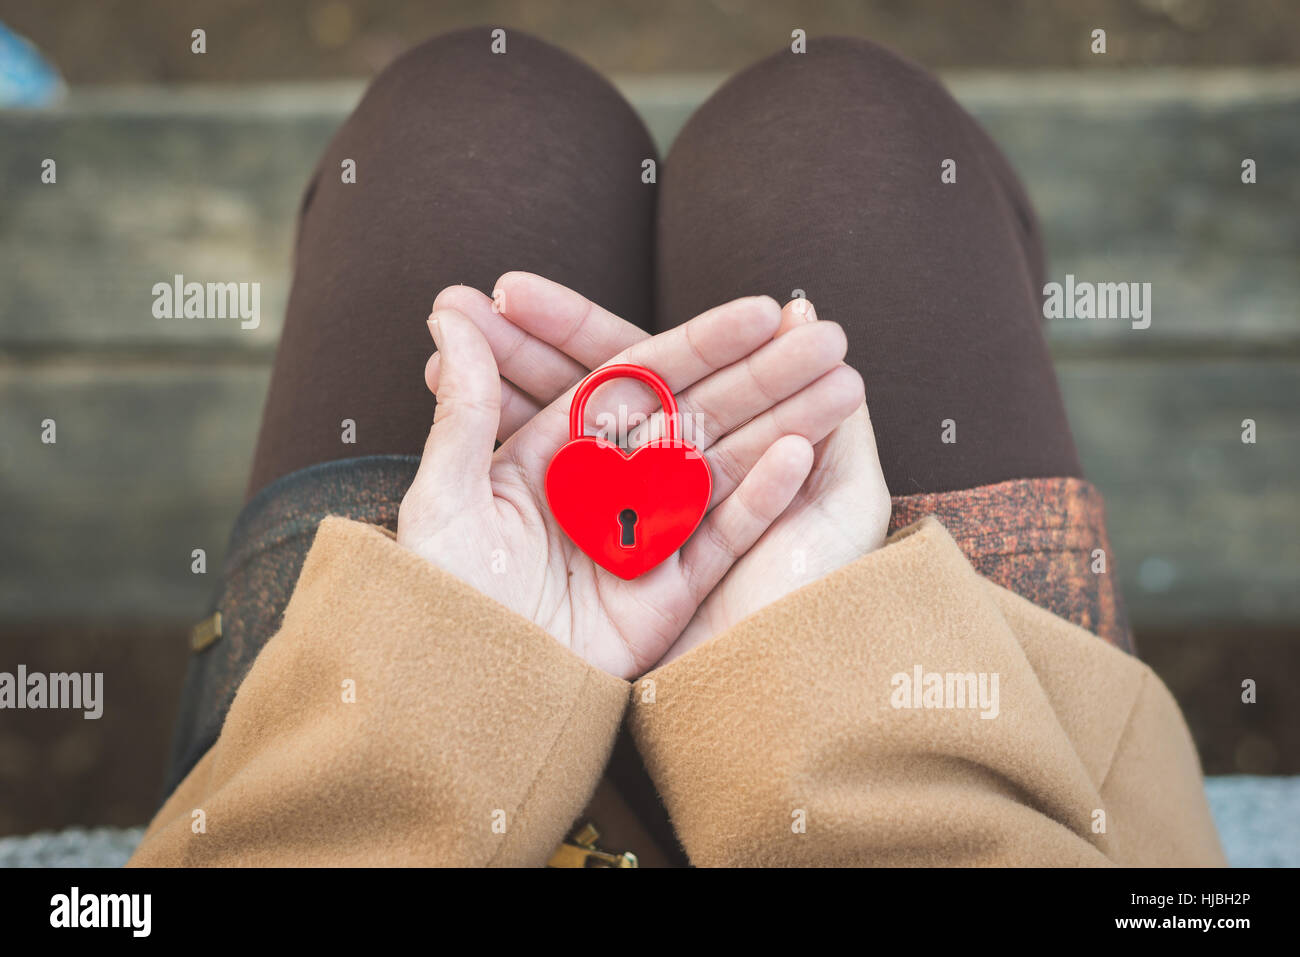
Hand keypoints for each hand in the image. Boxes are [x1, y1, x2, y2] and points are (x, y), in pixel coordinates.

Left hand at [399, 290, 863, 678]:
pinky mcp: (667, 593)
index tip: (759, 312)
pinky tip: (801, 453)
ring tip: (845, 383)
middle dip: (763, 377)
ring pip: (724, 469)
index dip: (702, 345)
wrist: (465, 697)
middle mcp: (611, 488)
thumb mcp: (448, 496)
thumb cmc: (440, 598)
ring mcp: (645, 539)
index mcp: (560, 453)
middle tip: (825, 337)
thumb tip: (447, 316)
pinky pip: (722, 539)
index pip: (641, 382)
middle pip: (699, 417)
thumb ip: (465, 405)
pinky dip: (760, 499)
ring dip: (783, 424)